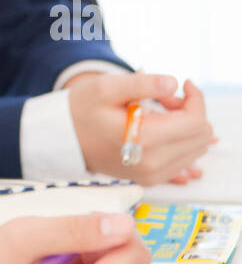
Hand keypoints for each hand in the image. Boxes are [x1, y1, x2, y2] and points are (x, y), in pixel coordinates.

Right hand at [64, 72, 216, 183]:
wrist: (62, 140)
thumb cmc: (81, 110)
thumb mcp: (106, 88)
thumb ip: (143, 83)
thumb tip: (174, 84)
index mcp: (145, 140)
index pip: (195, 122)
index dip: (195, 98)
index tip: (182, 83)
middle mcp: (154, 164)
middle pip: (201, 136)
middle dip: (190, 111)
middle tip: (163, 98)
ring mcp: (154, 175)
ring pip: (196, 149)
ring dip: (185, 126)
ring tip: (158, 112)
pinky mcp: (152, 180)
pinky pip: (184, 161)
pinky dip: (180, 141)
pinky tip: (159, 128)